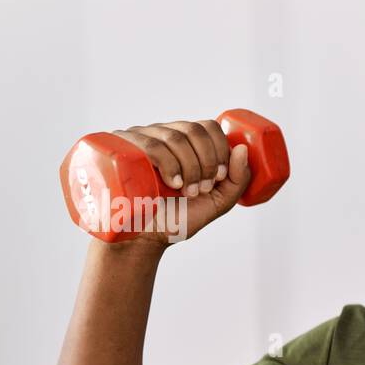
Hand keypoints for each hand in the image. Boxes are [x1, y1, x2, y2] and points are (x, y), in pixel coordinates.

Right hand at [110, 120, 251, 245]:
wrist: (145, 237)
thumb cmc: (177, 218)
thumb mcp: (217, 201)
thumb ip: (237, 180)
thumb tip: (243, 149)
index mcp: (184, 142)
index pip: (208, 127)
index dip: (220, 150)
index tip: (220, 178)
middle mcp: (162, 134)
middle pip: (194, 130)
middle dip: (207, 163)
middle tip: (202, 189)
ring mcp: (140, 138)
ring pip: (175, 138)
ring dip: (190, 168)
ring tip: (186, 192)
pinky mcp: (121, 148)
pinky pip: (151, 145)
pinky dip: (170, 165)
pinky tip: (173, 183)